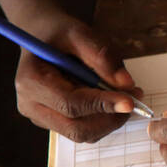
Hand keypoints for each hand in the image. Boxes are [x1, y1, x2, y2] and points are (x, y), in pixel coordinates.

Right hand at [14, 14, 143, 142]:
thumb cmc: (59, 34)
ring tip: (128, 96)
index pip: (70, 104)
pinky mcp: (53, 122)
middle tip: (135, 99)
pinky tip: (114, 101)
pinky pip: (84, 130)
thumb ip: (102, 56)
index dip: (102, 105)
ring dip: (110, 120)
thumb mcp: (80, 33)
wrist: (43, 38)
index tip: (130, 101)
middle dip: (110, 117)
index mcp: (31, 81)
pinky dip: (104, 120)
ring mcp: (40, 117)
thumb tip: (126, 84)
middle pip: (76, 128)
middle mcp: (30, 104)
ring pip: (82, 134)